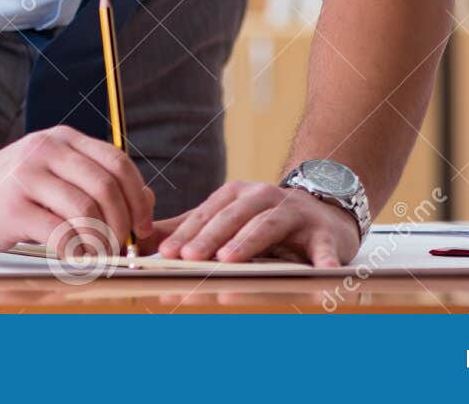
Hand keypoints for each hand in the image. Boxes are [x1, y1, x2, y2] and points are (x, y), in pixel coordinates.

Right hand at [0, 126, 155, 254]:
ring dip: (99, 242)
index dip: (138, 197)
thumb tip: (149, 200)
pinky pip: (60, 234)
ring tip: (96, 254)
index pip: (117, 162)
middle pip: (105, 187)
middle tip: (120, 246)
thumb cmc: (9, 190)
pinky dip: (76, 252)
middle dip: (122, 223)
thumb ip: (96, 182)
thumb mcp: (53, 175)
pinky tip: (73, 258)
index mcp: (61, 138)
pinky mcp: (12, 206)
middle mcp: (45, 149)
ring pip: (86, 212)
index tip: (142, 226)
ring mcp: (27, 176)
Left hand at [149, 180, 358, 266]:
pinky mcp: (324, 232)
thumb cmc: (265, 221)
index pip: (207, 214)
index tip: (167, 255)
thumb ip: (189, 228)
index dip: (186, 234)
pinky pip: (324, 247)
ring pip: (268, 225)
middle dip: (209, 238)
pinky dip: (324, 259)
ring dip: (248, 242)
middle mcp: (263, 198)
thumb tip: (143, 240)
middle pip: (233, 217)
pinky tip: (322, 273)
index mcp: (235, 196)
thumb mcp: (227, 218)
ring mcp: (294, 213)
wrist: (323, 211)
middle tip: (190, 258)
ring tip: (229, 260)